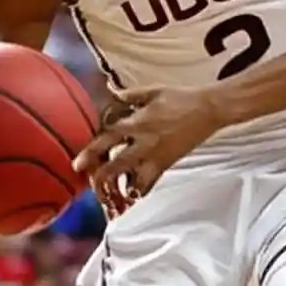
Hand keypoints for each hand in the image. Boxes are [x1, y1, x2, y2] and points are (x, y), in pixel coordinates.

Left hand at [73, 85, 223, 213]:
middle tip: (90, 185)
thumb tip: (111, 94)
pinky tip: (131, 192)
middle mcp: (145, 142)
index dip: (91, 152)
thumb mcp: (152, 91)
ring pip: (134, 180)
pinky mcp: (168, 163)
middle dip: (101, 178)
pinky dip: (140, 189)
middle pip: (117, 165)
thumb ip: (129, 96)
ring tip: (109, 195)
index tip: (77, 164)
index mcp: (138, 122)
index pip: (108, 139)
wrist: (208, 109)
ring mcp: (157, 156)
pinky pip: (151, 182)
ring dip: (120, 188)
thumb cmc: (180, 97)